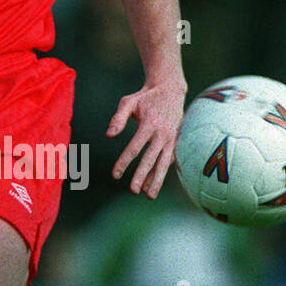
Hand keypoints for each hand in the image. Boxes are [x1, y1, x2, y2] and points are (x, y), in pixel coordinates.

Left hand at [106, 76, 186, 198]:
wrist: (170, 89)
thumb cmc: (145, 97)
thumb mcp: (128, 102)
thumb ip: (118, 118)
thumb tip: (109, 135)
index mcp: (149, 123)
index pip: (135, 147)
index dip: (124, 162)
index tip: (115, 175)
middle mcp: (162, 133)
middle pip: (150, 159)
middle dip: (141, 176)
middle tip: (132, 191)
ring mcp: (172, 138)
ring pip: (163, 163)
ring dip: (156, 180)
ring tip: (148, 196)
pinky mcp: (177, 141)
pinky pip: (168, 160)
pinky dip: (160, 172)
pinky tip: (152, 185)